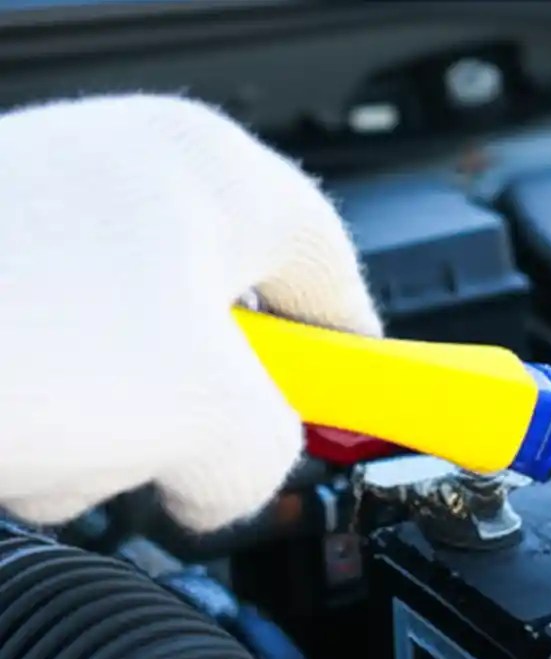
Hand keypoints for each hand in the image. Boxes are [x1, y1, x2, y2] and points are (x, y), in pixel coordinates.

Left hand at [0, 94, 380, 530]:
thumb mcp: (205, 414)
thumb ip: (271, 449)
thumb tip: (239, 471)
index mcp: (212, 172)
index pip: (339, 275)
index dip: (374, 362)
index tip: (390, 413)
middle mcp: (130, 178)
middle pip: (236, 328)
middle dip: (210, 415)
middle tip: (195, 459)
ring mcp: (46, 217)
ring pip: (138, 365)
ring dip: (114, 431)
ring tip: (56, 445)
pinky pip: (58, 367)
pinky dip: (43, 419)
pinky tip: (6, 433)